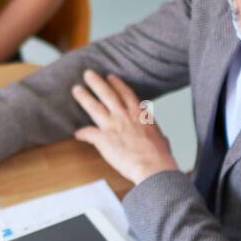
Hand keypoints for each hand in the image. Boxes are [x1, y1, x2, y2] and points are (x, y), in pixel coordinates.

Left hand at [71, 70, 179, 185]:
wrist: (153, 167)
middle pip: (108, 94)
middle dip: (97, 83)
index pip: (126, 94)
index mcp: (140, 115)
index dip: (117, 84)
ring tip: (76, 89)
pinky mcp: (104, 138)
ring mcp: (113, 126)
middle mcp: (125, 116)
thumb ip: (157, 135)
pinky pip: (88, 133)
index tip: (110, 77)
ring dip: (84, 97)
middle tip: (88, 74)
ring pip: (95, 107)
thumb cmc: (160, 156)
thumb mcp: (161, 139)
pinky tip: (77, 133)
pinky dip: (82, 133)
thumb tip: (163, 139)